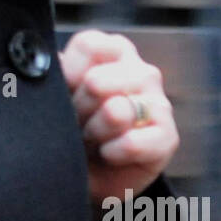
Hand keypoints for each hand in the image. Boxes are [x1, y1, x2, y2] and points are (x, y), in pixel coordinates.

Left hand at [58, 30, 179, 210]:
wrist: (91, 175)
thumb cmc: (74, 127)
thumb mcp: (59, 94)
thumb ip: (56, 72)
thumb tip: (52, 62)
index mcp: (114, 51)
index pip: (89, 45)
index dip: (69, 74)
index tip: (65, 91)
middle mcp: (141, 71)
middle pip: (96, 82)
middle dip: (78, 109)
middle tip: (78, 122)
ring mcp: (159, 103)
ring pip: (115, 112)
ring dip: (94, 132)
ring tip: (92, 139)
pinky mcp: (167, 137)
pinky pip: (132, 143)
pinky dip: (112, 153)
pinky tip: (109, 154)